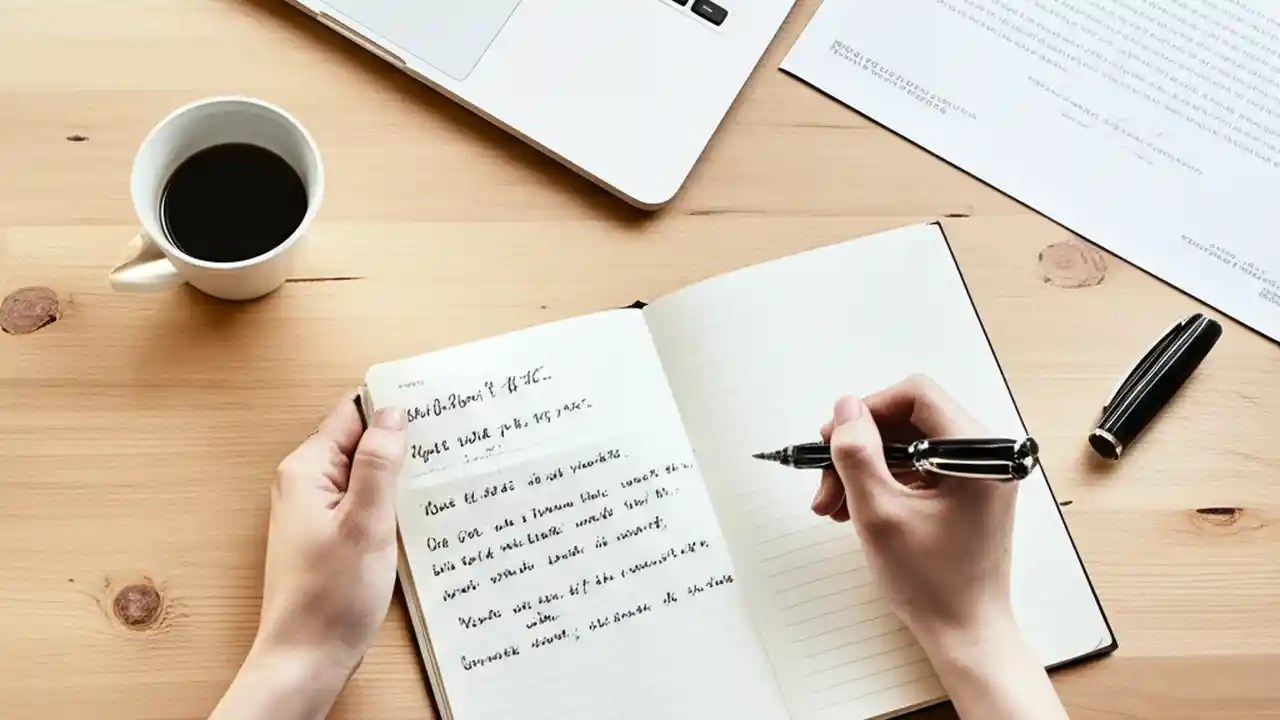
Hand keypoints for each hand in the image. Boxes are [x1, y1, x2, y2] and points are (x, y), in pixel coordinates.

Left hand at [210, 396, 408, 719]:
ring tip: (439, 475)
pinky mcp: (328, 534)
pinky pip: (362, 500)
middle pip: (358, 441)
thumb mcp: (366, 521)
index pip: (351, 414)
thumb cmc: (331, 595)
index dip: (391, 408)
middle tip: (447, 443)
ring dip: (397, 474)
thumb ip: (379, 463)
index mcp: (306, 470)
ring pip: (363, 473)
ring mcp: (315, 510)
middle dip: (399, 441)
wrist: (306, 656)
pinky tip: (415, 510)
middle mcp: (305, 483)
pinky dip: (388, 500)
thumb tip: (393, 414)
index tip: (432, 407)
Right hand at [811, 374, 1011, 636]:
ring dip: (865, 467)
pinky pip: (917, 469)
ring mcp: (976, 475)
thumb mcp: (879, 513)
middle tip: (824, 480)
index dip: (869, 410)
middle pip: (908, 420)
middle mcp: (984, 455)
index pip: (916, 395)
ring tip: (833, 504)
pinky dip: (882, 482)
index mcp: (977, 453)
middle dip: (860, 446)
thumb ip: (857, 453)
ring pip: (907, 445)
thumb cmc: (932, 583)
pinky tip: (853, 508)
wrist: (965, 633)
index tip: (836, 439)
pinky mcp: (965, 493)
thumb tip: (845, 408)